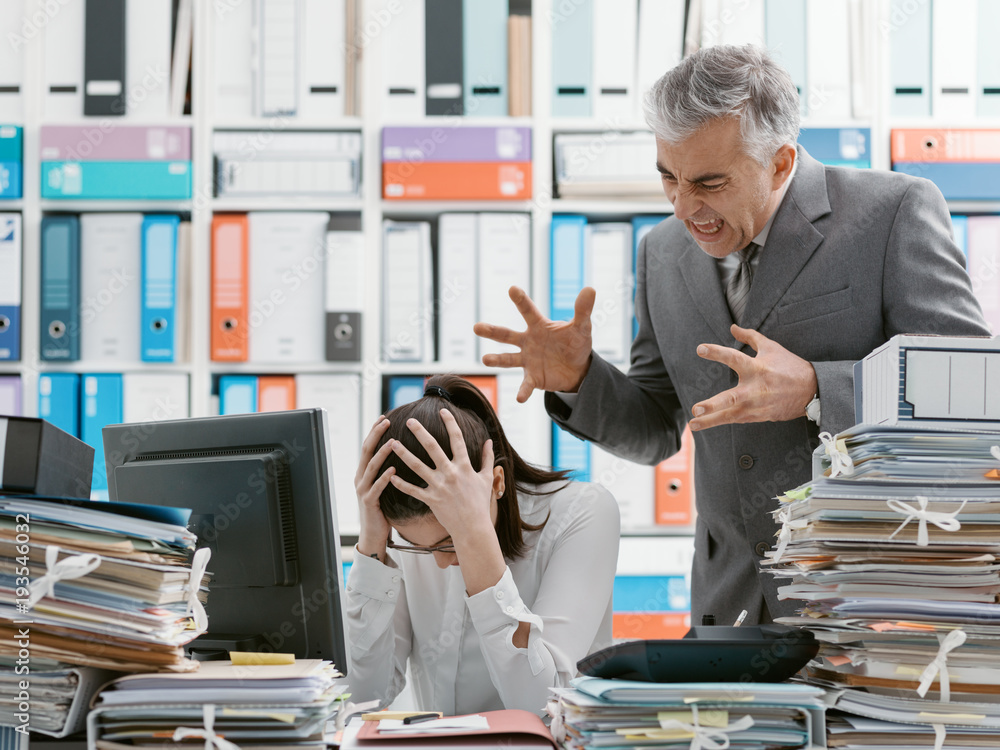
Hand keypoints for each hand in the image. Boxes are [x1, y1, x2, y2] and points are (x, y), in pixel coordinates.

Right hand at [354, 416, 395, 558]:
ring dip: (381, 453)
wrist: (372, 534)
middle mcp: (360, 478)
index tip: (384, 417)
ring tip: (392, 442)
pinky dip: (385, 477)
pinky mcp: (369, 502)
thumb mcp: (381, 486)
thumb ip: (385, 470)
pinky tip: (394, 469)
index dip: (374, 431)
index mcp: (363, 472)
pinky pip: (377, 487)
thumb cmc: (381, 508)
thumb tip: (398, 452)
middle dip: (375, 435)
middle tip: (385, 421)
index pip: (368, 446)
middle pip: (366, 451)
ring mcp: (363, 490)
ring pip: (371, 467)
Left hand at [387, 410, 496, 543]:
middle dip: (420, 432)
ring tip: (393, 443)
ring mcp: (439, 486)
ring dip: (404, 454)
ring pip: (417, 466)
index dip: (450, 423)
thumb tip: (489, 440)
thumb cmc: (480, 503)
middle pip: (433, 447)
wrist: (473, 528)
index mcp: (464, 466)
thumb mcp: (486, 478)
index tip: (442, 410)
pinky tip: (390, 475)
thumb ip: (487, 458)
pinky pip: (412, 490)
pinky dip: (401, 483)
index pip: (457, 439)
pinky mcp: (430, 499)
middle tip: (410, 421)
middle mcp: (450, 473)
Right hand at [473, 286, 594, 401]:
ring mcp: (527, 360)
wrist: (577, 369)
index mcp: (539, 326)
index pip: (528, 311)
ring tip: (485, 359)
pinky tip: (519, 398)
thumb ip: (583, 310)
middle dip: (492, 331)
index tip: (512, 289)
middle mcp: (528, 342)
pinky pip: (526, 385)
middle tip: (477, 327)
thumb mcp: (582, 327)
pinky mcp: (532, 377)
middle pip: (506, 335)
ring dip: (497, 359)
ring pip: (508, 359)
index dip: (521, 300)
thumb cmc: (575, 343)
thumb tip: (590, 289)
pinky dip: (523, 391)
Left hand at [689, 324, 817, 430]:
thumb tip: (732, 327)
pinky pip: (738, 419)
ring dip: (711, 421)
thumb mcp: (771, 347)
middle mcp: (755, 389)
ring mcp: (757, 405)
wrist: (812, 391)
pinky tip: (706, 423)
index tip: (700, 349)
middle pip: (731, 398)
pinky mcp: (759, 416)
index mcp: (758, 368)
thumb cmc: (790, 366)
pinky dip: (723, 420)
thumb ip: (750, 337)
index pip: (734, 358)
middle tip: (695, 409)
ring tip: (692, 425)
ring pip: (731, 415)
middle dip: (713, 405)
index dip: (717, 353)